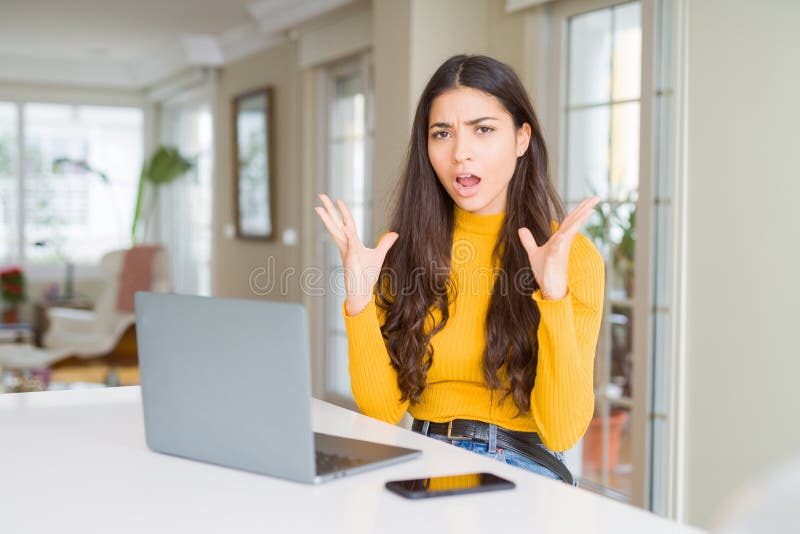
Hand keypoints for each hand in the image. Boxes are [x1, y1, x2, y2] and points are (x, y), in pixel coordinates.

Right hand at [315, 194, 398, 315]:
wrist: (361, 291)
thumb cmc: (366, 275)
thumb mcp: (379, 255)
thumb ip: (385, 243)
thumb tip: (395, 234)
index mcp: (351, 243)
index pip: (347, 222)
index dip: (342, 211)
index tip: (337, 199)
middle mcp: (346, 245)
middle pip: (335, 223)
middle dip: (328, 209)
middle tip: (320, 195)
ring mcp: (346, 252)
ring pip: (336, 232)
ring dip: (328, 219)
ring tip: (319, 208)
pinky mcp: (351, 260)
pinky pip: (350, 246)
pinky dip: (349, 238)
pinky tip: (346, 228)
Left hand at [517, 196, 599, 299]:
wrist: (548, 288)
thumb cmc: (545, 271)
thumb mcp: (533, 253)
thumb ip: (528, 241)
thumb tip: (521, 228)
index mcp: (559, 239)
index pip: (570, 220)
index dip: (579, 209)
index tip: (590, 199)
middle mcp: (563, 242)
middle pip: (574, 221)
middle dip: (585, 209)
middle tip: (597, 197)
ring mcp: (560, 250)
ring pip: (569, 232)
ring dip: (578, 221)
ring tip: (589, 209)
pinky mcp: (554, 260)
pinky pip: (557, 249)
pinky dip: (559, 242)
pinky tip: (562, 235)